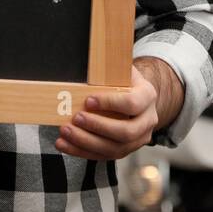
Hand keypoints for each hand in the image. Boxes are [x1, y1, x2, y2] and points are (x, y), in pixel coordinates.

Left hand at [55, 61, 178, 160]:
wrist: (137, 98)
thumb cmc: (124, 81)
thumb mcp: (121, 69)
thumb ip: (109, 67)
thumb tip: (88, 54)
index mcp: (148, 96)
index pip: (132, 104)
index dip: (110, 103)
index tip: (88, 100)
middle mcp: (148, 121)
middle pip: (126, 132)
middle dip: (98, 126)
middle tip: (76, 117)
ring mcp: (138, 139)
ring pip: (114, 149)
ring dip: (86, 142)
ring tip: (65, 131)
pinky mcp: (124, 150)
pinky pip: (103, 156)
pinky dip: (81, 151)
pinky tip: (64, 144)